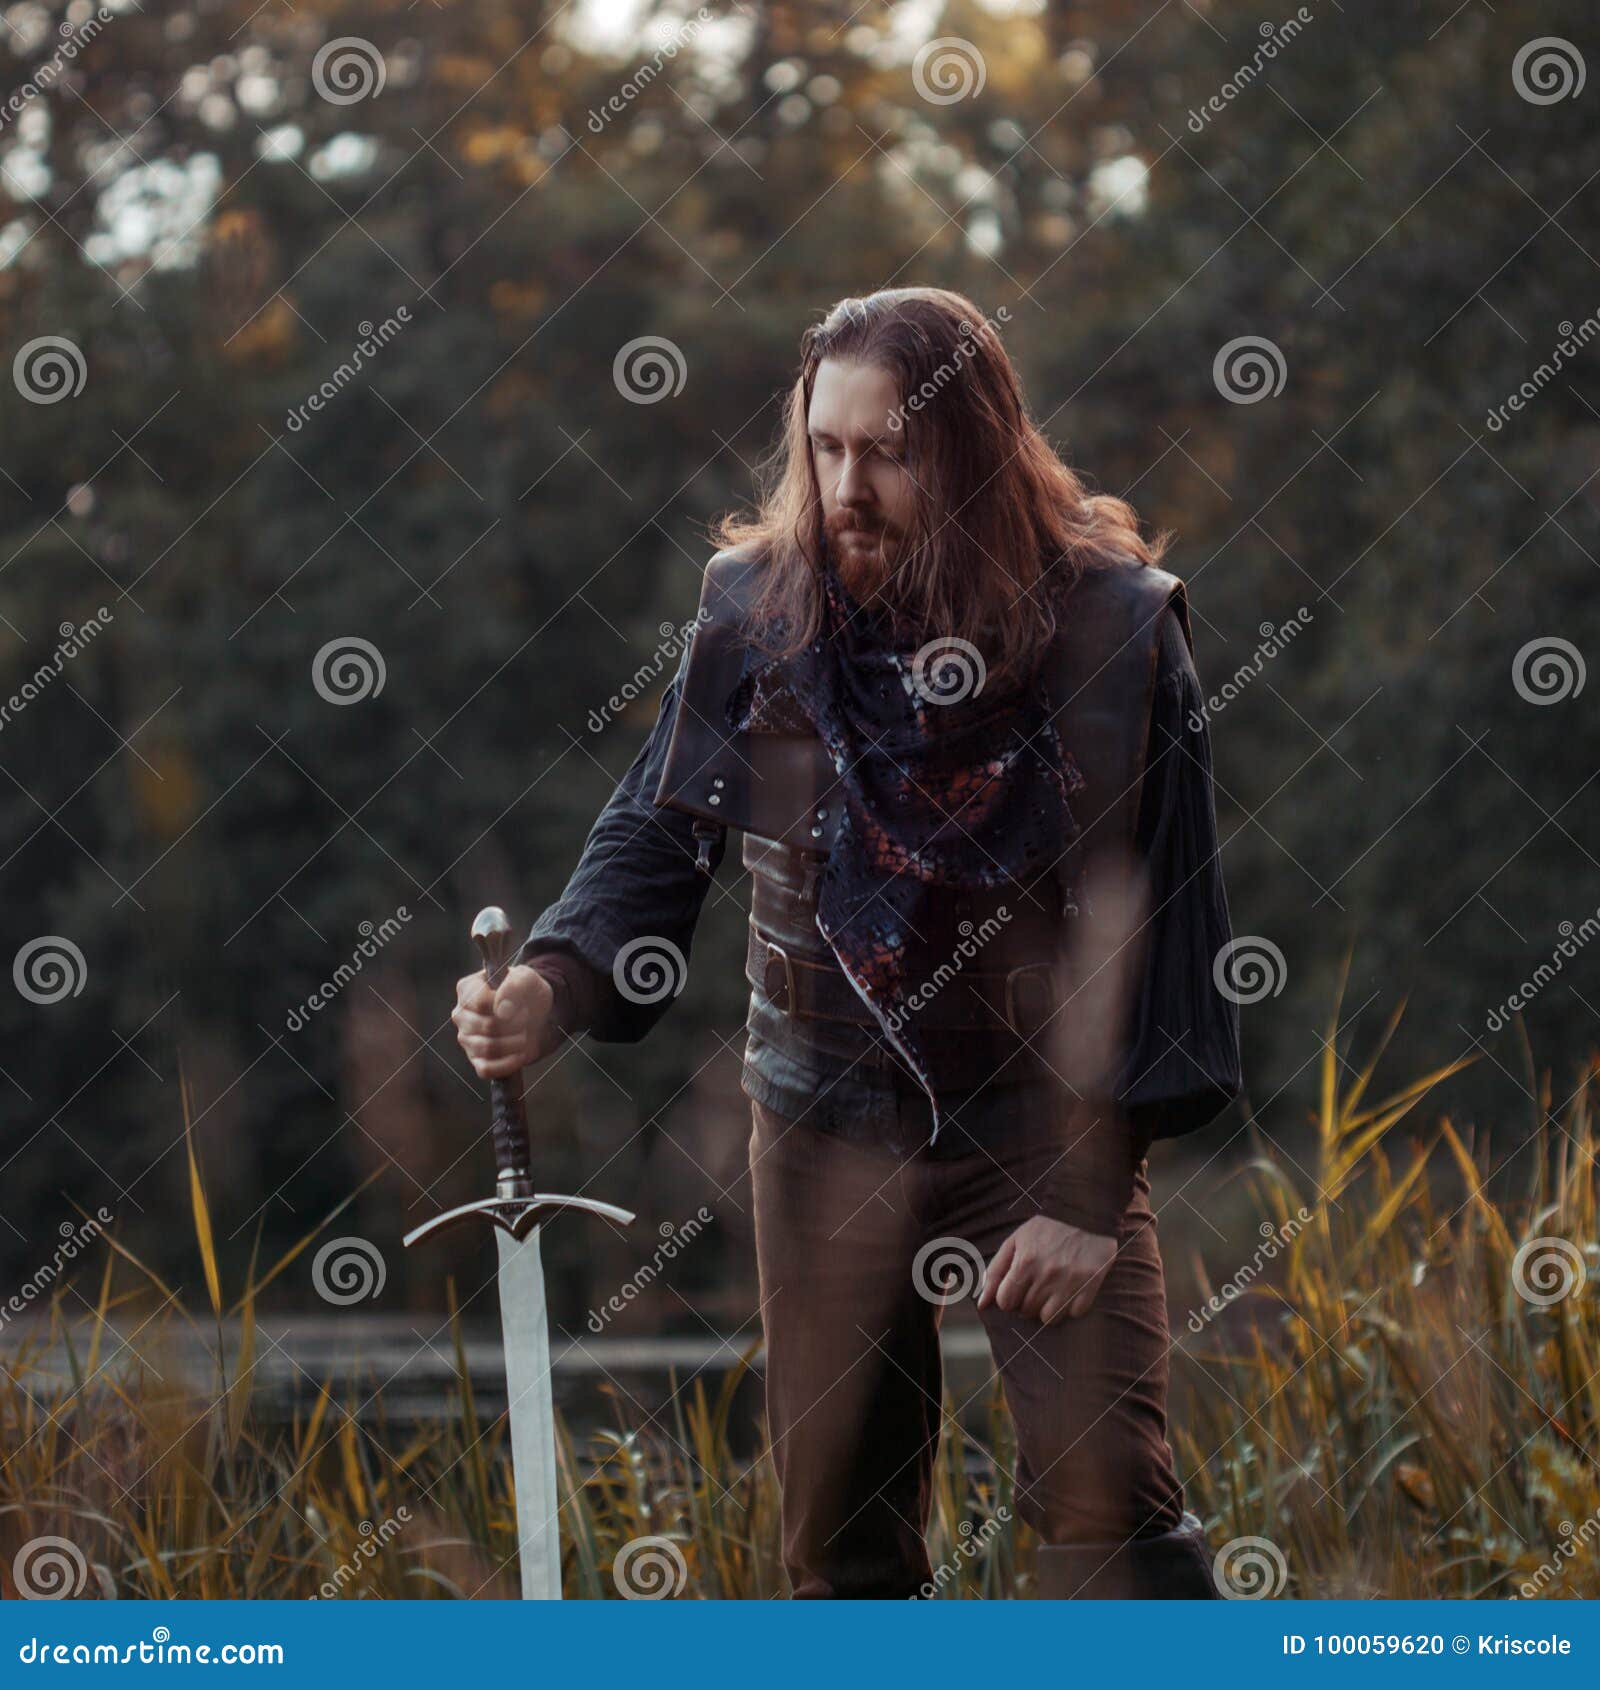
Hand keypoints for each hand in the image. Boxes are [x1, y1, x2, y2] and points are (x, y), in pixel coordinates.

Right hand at [451, 963, 555, 1078]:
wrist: (537, 1012)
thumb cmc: (526, 991)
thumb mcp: (526, 978)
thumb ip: (513, 986)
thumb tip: (502, 1009)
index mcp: (467, 989)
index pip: (481, 1002)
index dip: (506, 1006)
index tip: (521, 1005)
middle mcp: (461, 1014)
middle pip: (487, 1026)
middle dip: (515, 1025)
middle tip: (526, 1019)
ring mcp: (466, 1039)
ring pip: (488, 1048)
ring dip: (515, 1043)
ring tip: (524, 1034)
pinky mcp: (477, 1060)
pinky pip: (486, 1069)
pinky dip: (507, 1064)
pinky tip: (520, 1054)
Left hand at [976, 1215, 1117, 1324]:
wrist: (1088, 1215)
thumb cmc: (1048, 1229)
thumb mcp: (1017, 1240)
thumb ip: (996, 1271)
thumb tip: (982, 1304)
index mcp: (1025, 1261)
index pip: (1005, 1302)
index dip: (1007, 1298)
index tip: (1015, 1289)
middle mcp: (1047, 1275)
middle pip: (1026, 1311)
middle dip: (1026, 1302)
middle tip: (1035, 1285)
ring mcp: (1070, 1283)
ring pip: (1048, 1319)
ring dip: (1047, 1309)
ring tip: (1051, 1290)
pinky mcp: (1090, 1288)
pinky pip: (1073, 1314)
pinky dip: (1070, 1307)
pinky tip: (1070, 1289)